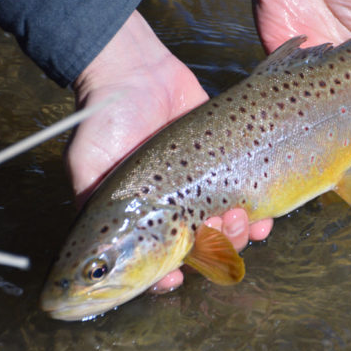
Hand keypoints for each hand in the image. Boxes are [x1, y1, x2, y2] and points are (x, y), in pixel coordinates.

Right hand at [67, 11, 272, 292]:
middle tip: (217, 230)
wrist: (137, 71)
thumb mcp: (87, 164)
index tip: (176, 279)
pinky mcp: (230, 166)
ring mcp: (204, 189)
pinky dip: (261, 216)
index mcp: (142, 219)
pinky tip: (263, 218)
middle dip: (214, 251)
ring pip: (229, 232)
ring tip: (241, 219)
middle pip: (202, 251)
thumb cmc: (106, 119)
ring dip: (239, 236)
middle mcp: (175, 210)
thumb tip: (92, 255)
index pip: (156, 263)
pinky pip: (252, 201)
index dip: (167, 279)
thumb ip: (90, 203)